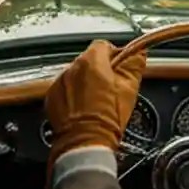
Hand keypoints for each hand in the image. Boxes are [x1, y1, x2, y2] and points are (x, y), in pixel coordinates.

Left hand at [45, 40, 145, 172]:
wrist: (85, 142)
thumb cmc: (107, 119)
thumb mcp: (130, 89)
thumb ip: (134, 64)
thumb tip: (138, 53)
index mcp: (91, 62)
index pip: (103, 46)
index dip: (114, 56)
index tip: (119, 70)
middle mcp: (71, 68)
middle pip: (88, 60)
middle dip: (99, 71)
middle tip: (110, 90)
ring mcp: (59, 83)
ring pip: (76, 75)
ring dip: (85, 83)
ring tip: (96, 102)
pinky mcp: (51, 97)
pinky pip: (65, 90)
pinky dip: (72, 96)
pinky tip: (83, 109)